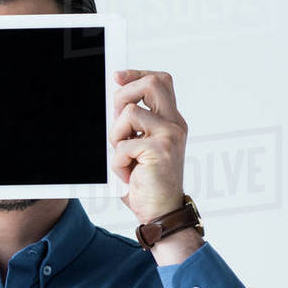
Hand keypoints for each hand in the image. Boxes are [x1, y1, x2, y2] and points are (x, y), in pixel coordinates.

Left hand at [109, 69, 187, 223]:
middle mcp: (175, 124)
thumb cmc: (146, 183)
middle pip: (152, 83)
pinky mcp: (160, 150)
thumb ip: (132, 126)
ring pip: (130, 112)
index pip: (159, 81)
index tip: (117, 77)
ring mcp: (170, 136)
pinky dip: (117, 161)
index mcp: (171, 121)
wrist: (160, 213)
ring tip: (122, 156)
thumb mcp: (137, 147)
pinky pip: (124, 144)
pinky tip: (127, 174)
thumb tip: (112, 104)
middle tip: (115, 118)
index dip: (136, 74)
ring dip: (116, 135)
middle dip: (123, 95)